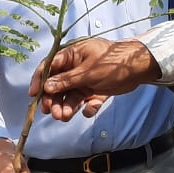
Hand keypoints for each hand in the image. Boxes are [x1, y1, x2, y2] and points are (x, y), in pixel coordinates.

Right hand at [31, 39, 159, 120]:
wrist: (139, 68)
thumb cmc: (113, 63)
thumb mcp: (87, 72)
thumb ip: (66, 81)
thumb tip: (46, 87)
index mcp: (72, 55)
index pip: (49, 67)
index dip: (39, 80)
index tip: (34, 95)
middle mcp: (76, 68)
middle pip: (58, 85)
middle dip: (54, 99)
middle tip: (53, 113)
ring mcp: (85, 79)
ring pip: (70, 96)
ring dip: (67, 106)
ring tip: (65, 117)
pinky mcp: (96, 90)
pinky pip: (86, 101)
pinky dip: (87, 107)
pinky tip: (91, 108)